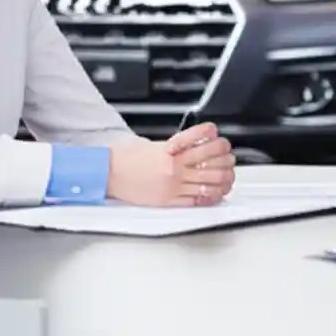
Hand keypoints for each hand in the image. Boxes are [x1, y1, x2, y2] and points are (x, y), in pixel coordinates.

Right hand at [107, 123, 235, 206]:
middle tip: (229, 156)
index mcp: (168, 150)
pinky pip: (196, 199)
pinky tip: (218, 192)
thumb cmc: (123, 158)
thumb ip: (172, 147)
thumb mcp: (149, 144)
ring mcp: (172, 186)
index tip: (217, 134)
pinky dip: (211, 195)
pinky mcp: (169, 200)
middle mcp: (173, 168)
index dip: (212, 136)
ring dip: (224, 177)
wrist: (107, 174)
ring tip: (229, 174)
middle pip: (210, 160)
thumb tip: (190, 146)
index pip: (198, 139)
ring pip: (208, 181)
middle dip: (224, 157)